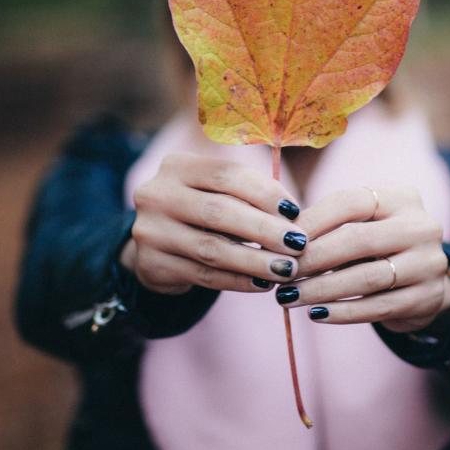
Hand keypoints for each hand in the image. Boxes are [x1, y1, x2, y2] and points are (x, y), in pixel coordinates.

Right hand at [122, 153, 307, 294]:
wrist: (154, 243)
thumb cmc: (201, 210)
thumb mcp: (214, 191)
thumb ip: (247, 194)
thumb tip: (293, 216)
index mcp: (177, 165)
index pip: (226, 174)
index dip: (264, 192)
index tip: (295, 211)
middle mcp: (157, 194)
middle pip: (218, 211)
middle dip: (263, 229)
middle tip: (298, 244)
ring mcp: (151, 231)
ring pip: (211, 249)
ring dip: (254, 261)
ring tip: (286, 269)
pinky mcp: (152, 265)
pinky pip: (203, 275)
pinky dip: (237, 281)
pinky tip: (263, 283)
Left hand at [281, 187, 449, 332]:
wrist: (426, 282)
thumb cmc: (380, 248)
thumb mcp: (364, 226)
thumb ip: (331, 227)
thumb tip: (279, 238)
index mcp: (401, 199)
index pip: (351, 202)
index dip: (312, 220)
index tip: (280, 239)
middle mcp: (421, 227)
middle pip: (358, 239)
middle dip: (313, 258)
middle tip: (281, 272)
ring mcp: (429, 263)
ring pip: (367, 277)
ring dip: (321, 289)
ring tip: (289, 296)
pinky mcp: (428, 298)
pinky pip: (377, 307)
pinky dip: (342, 312)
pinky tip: (316, 314)